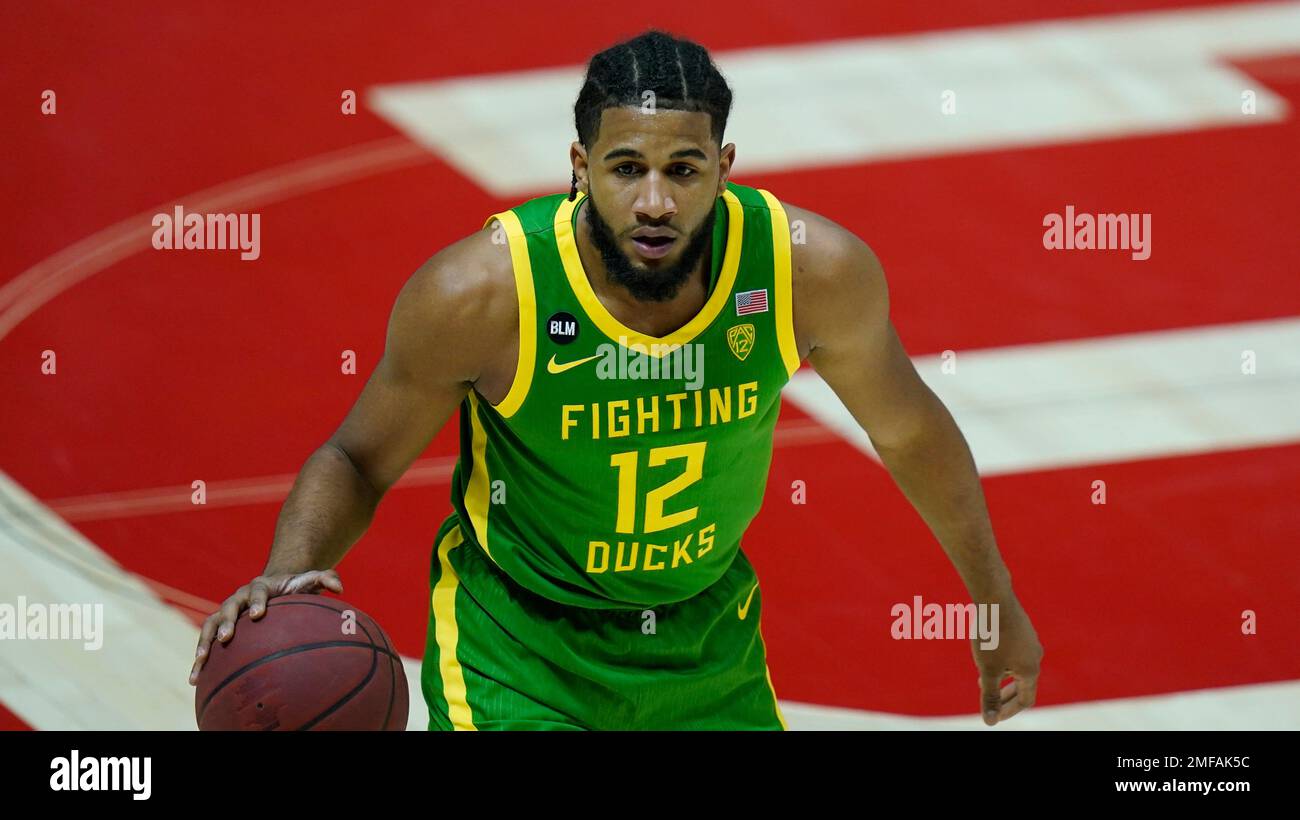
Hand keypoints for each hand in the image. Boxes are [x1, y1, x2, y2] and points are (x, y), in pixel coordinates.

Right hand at [188, 569, 343, 684]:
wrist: (274, 587)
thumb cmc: (294, 587)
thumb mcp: (310, 581)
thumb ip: (326, 578)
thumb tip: (339, 587)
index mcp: (261, 586)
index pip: (259, 592)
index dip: (258, 601)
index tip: (259, 614)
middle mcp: (239, 598)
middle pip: (229, 608)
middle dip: (226, 622)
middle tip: (225, 638)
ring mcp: (226, 612)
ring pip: (209, 625)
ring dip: (203, 643)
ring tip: (200, 662)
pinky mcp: (218, 628)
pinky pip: (205, 643)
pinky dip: (199, 660)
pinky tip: (194, 680)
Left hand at [971, 596, 1041, 725]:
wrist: (994, 598)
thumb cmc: (990, 635)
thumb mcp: (987, 670)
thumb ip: (989, 696)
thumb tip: (990, 722)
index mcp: (1031, 669)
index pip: (1025, 700)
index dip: (1009, 711)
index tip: (993, 716)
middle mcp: (1036, 656)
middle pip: (1024, 685)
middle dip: (1005, 696)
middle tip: (989, 702)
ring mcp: (1030, 641)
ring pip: (1017, 668)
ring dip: (1002, 678)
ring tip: (983, 678)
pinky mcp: (1022, 628)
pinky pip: (1015, 653)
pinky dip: (1002, 662)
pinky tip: (987, 654)